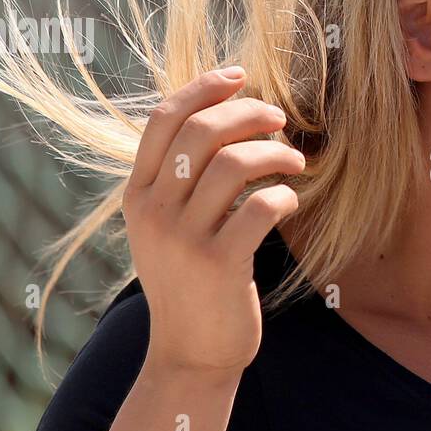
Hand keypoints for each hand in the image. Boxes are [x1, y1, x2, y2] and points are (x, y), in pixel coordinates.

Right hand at [122, 66, 304, 378]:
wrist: (191, 353)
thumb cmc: (190, 282)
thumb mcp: (166, 228)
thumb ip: (179, 180)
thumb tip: (222, 116)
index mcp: (136, 195)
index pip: (162, 119)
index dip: (203, 88)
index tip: (239, 76)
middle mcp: (153, 212)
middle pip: (202, 132)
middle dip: (249, 114)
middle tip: (280, 120)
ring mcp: (184, 239)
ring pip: (235, 164)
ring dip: (275, 153)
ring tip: (295, 161)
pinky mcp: (219, 264)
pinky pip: (261, 207)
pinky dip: (284, 196)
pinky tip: (290, 202)